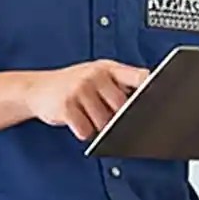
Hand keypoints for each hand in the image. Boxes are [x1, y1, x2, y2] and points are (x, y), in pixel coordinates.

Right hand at [26, 60, 148, 139]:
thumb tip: (148, 97)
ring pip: (104, 122)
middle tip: (103, 112)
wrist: (37, 89)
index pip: (139, 76)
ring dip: (97, 126)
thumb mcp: (97, 75)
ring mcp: (80, 89)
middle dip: (116, 117)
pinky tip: (76, 120)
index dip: (151, 89)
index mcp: (108, 67)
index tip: (161, 97)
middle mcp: (95, 75)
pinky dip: (83, 131)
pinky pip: (86, 130)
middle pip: (123, 107)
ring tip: (87, 114)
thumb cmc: (72, 84)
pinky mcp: (66, 106)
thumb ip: (121, 83)